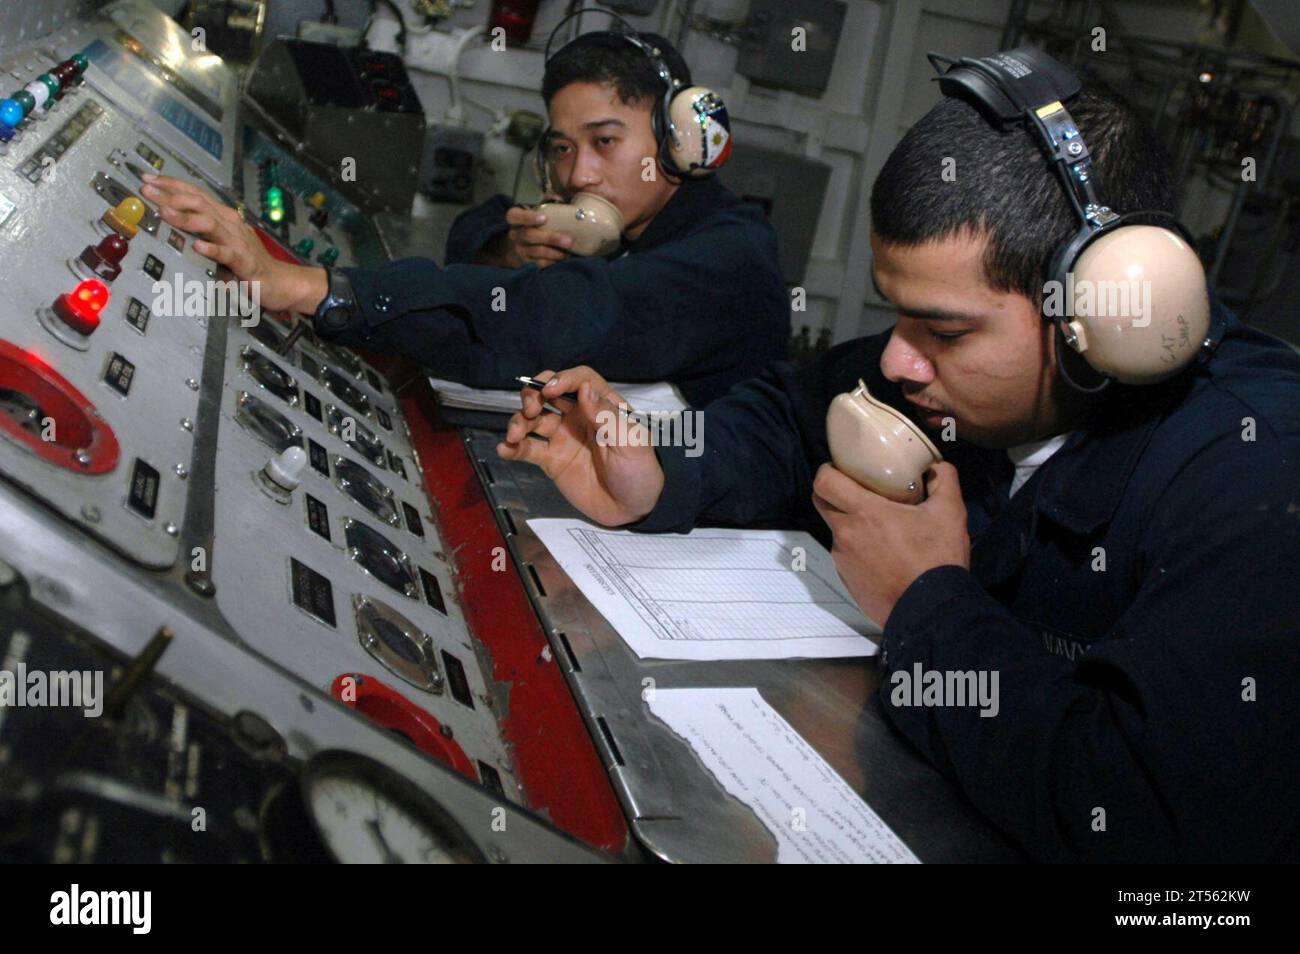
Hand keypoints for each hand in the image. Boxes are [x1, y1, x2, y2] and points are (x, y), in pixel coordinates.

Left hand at [140, 174, 325, 313]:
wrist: (279, 282)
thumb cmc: (248, 263)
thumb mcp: (222, 240)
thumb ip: (201, 230)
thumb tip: (171, 220)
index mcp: (224, 217)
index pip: (195, 193)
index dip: (171, 184)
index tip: (148, 178)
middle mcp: (230, 224)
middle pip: (198, 202)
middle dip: (170, 195)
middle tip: (146, 190)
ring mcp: (237, 241)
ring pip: (209, 223)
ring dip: (185, 217)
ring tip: (164, 212)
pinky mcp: (244, 262)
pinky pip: (226, 253)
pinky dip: (212, 248)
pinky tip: (198, 246)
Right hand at [496, 366, 663, 525]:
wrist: (633, 509)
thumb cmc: (640, 471)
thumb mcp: (631, 442)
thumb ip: (606, 416)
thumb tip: (584, 388)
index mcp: (602, 406)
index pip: (580, 380)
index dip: (563, 379)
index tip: (550, 390)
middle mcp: (579, 417)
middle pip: (549, 394)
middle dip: (533, 395)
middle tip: (530, 408)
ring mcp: (562, 438)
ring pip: (533, 420)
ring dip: (519, 421)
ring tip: (515, 435)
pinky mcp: (551, 461)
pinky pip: (527, 449)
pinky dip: (512, 447)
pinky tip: (505, 449)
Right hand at [499, 202, 575, 268]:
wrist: (522, 246)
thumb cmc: (537, 223)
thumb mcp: (540, 209)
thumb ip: (550, 200)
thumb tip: (562, 195)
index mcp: (516, 219)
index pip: (514, 216)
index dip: (527, 217)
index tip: (544, 218)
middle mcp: (515, 234)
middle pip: (529, 235)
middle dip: (550, 238)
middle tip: (568, 241)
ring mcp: (520, 249)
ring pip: (536, 251)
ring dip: (554, 252)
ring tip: (568, 253)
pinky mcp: (526, 262)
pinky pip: (538, 264)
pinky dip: (551, 262)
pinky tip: (561, 260)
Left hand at [812, 461, 969, 626]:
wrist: (930, 611)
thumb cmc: (937, 560)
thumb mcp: (949, 514)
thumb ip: (944, 481)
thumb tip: (937, 466)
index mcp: (864, 513)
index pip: (824, 482)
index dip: (827, 470)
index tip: (840, 468)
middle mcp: (846, 535)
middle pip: (822, 503)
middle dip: (832, 493)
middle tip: (856, 490)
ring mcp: (843, 561)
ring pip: (836, 532)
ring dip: (850, 524)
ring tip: (878, 527)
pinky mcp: (847, 581)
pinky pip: (846, 557)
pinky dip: (858, 550)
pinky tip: (882, 555)